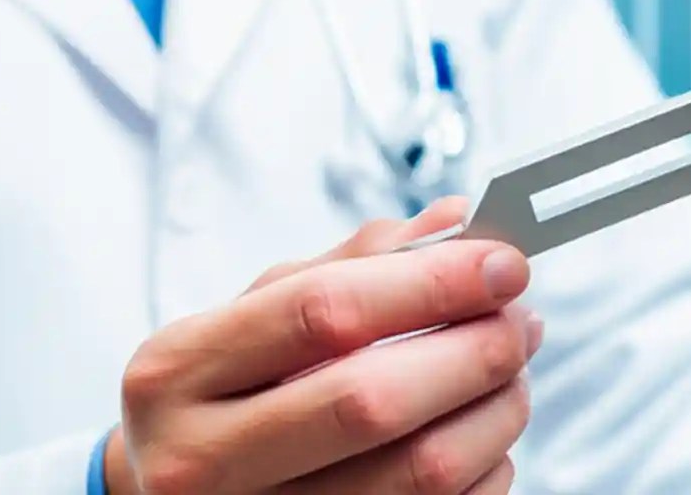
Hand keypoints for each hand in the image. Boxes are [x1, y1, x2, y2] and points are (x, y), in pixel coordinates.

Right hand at [105, 199, 542, 493]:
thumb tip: (458, 223)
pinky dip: (485, 469)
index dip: (430, 284)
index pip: (322, 313)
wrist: (171, 488)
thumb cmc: (220, 391)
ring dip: (494, 411)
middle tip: (520, 320)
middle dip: (473, 350)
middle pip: (372, 401)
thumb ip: (353, 264)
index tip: (502, 263)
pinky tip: (483, 434)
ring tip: (512, 370)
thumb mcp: (255, 311)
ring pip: (419, 474)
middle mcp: (200, 459)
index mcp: (179, 370)